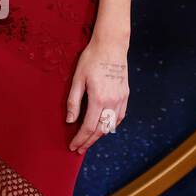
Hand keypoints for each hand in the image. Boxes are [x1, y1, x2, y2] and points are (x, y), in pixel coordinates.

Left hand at [65, 35, 128, 153]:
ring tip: (89, 141)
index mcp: (98, 99)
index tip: (73, 146)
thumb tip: (70, 120)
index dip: (80, 139)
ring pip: (111, 125)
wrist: (111, 46)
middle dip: (89, 141)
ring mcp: (121, 99)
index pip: (89, 127)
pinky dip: (111, 125)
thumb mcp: (77, 78)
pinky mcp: (125, 95)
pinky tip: (104, 128)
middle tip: (79, 149)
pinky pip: (119, 116)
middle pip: (101, 130)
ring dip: (100, 135)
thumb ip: (73, 101)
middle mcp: (112, 102)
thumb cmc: (91, 59)